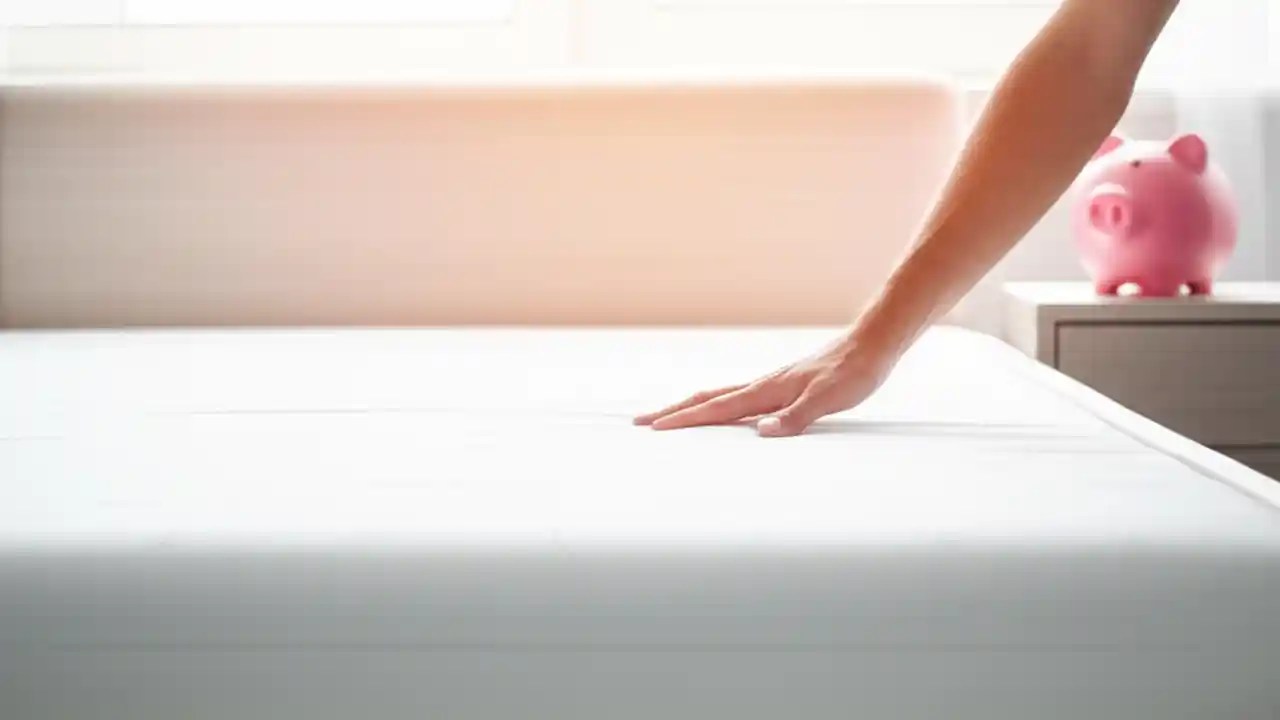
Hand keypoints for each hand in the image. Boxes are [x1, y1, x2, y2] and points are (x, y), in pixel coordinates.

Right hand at [633, 332, 896, 436]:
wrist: (871, 346)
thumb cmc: (853, 373)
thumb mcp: (828, 400)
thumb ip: (796, 417)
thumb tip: (763, 433)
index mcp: (767, 390)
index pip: (717, 408)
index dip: (685, 420)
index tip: (655, 428)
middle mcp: (762, 386)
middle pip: (707, 399)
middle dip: (674, 411)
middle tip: (642, 421)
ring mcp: (770, 385)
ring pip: (720, 396)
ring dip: (691, 408)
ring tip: (669, 417)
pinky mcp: (781, 387)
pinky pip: (738, 398)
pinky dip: (716, 406)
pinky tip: (722, 414)